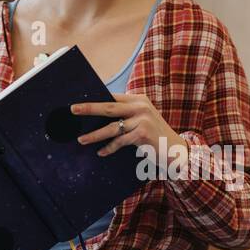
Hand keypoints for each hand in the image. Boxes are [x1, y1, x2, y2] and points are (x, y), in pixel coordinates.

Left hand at [72, 93, 186, 160]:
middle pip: (109, 107)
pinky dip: (109, 148)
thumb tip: (99, 117)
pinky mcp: (143, 133)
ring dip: (95, 134)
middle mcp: (141, 106)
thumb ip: (126, 116)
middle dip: (89, 108)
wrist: (177, 150)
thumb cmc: (155, 137)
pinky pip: (120, 141)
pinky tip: (101, 152)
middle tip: (72, 110)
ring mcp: (143, 119)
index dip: (96, 98)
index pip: (113, 97)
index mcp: (139, 100)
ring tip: (81, 139)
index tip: (80, 101)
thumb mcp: (143, 120)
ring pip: (112, 127)